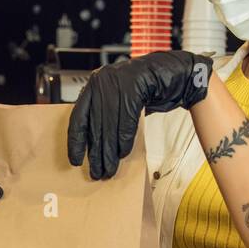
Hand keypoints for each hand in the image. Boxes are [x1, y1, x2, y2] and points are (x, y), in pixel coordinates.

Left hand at [67, 50, 213, 179]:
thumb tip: (93, 146)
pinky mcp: (133, 87)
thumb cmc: (144, 91)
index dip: (76, 142)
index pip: (78, 118)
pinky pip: (126, 121)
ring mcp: (117, 83)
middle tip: (96, 172)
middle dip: (95, 152)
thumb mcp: (118, 101)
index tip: (75, 160)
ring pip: (110, 126)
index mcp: (93, 85)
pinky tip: (122, 154)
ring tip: (109, 170)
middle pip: (94, 126)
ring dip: (109, 152)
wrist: (173, 75)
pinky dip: (124, 141)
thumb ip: (104, 116)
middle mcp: (101, 82)